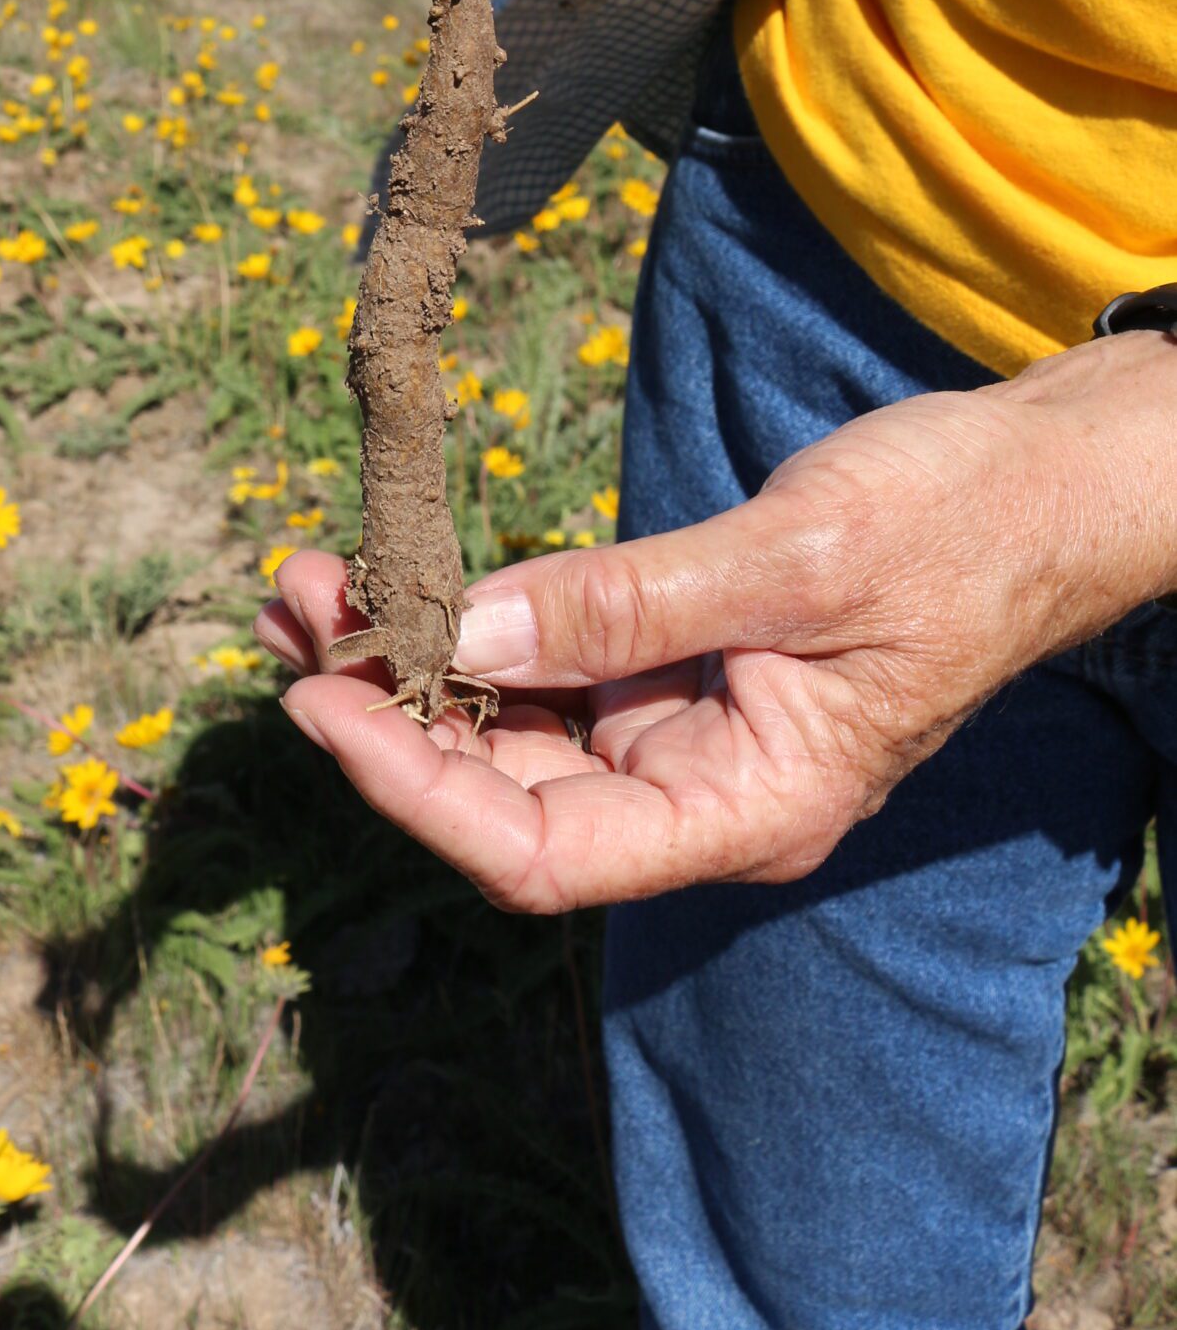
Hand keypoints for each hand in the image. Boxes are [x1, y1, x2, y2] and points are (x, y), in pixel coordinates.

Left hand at [257, 335, 1176, 910]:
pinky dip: (475, 625)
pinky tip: (403, 579)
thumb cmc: (954, 526)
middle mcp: (701, 790)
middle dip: (386, 711)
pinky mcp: (675, 662)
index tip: (322, 702)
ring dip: (412, 662)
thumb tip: (468, 637)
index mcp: (747, 810)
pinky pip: (552, 665)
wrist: (1039, 478)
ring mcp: (684, 728)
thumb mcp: (791, 560)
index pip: (544, 851)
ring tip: (312, 584)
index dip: (418, 791)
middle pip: (506, 796)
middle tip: (290, 614)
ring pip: (516, 728)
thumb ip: (628, 605)